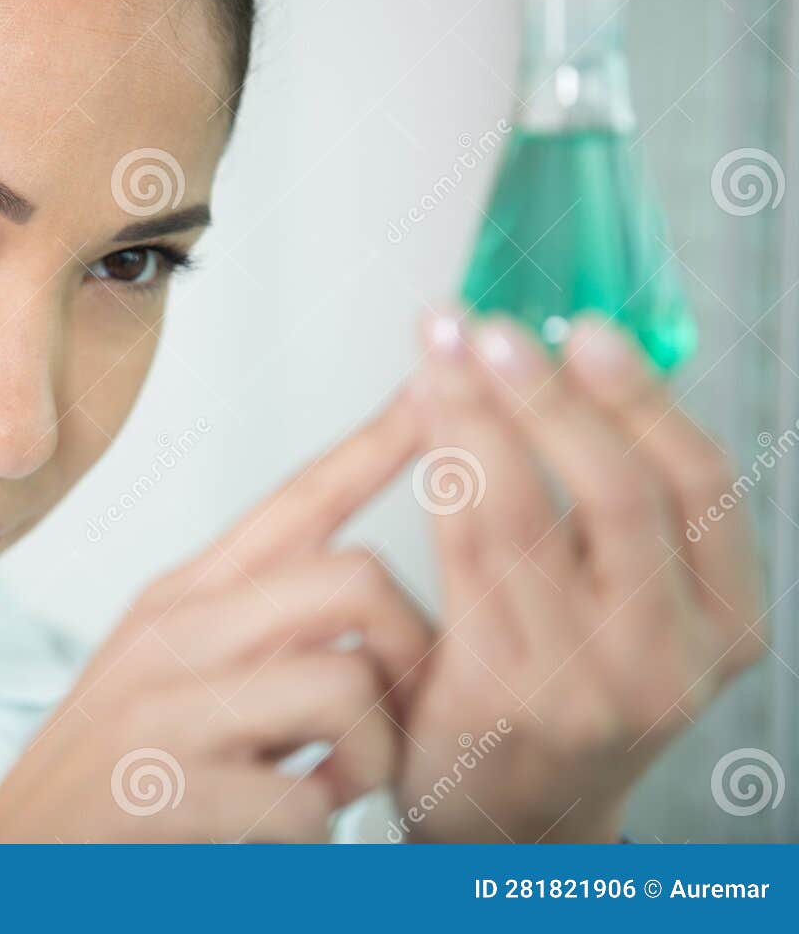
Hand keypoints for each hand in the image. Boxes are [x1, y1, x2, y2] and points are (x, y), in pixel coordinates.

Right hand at [0, 393, 432, 842]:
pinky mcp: (166, 789)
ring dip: (370, 761)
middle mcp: (174, 634)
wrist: (8, 865)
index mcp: (181, 600)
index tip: (439, 393)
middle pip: (354, 576)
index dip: (376, 445)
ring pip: (346, 686)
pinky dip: (317, 834)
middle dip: (409, 649)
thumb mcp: (168, 676)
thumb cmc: (107, 782)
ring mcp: (165, 707)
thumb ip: (251, 631)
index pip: (296, 500)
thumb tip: (364, 597)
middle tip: (400, 713)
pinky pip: (309, 800)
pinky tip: (280, 840)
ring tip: (333, 791)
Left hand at [394, 310, 765, 842]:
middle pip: (618, 494)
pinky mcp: (502, 695)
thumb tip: (571, 357)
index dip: (642, 396)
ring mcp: (588, 684)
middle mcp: (668, 655)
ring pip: (526, 521)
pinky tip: (421, 428)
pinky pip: (466, 561)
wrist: (511, 817)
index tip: (588, 328)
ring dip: (475, 420)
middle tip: (493, 328)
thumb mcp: (630, 602)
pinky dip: (441, 479)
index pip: (700, 486)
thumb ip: (615, 504)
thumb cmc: (565, 684)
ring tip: (439, 354)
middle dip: (549, 397)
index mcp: (723, 619)